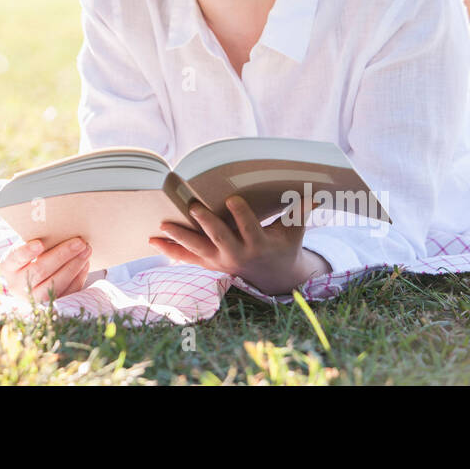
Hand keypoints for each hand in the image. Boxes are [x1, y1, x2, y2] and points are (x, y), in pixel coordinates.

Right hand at [0, 236, 91, 303]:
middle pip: (40, 270)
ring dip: (74, 266)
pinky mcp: (50, 305)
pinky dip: (78, 277)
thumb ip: (39, 241)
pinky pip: (66, 293)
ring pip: (55, 284)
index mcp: (8, 266)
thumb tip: (62, 231)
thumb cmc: (31, 256)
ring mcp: (33, 298)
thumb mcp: (28, 247)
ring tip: (86, 250)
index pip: (15, 258)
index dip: (26, 251)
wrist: (31, 278)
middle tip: (79, 242)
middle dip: (62, 255)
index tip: (39, 243)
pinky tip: (85, 264)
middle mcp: (17, 285)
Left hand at [150, 197, 325, 293]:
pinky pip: (187, 258)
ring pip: (197, 250)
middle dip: (206, 223)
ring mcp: (220, 261)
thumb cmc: (283, 246)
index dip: (240, 214)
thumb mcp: (294, 231)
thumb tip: (317, 190)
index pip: (249, 228)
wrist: (273, 278)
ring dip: (179, 237)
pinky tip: (152, 239)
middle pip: (219, 238)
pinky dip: (169, 250)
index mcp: (258, 245)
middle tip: (193, 207)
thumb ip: (301, 210)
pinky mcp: (209, 264)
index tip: (231, 198)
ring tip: (162, 225)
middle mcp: (237, 255)